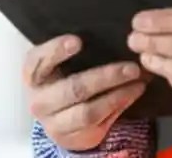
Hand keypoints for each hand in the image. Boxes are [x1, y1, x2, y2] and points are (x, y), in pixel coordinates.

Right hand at [22, 35, 146, 150]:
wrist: (59, 118)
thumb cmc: (64, 79)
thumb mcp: (62, 63)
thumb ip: (78, 49)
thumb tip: (120, 35)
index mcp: (33, 75)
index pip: (38, 61)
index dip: (56, 51)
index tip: (77, 41)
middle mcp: (39, 100)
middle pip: (72, 89)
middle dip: (105, 77)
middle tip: (131, 67)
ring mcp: (53, 122)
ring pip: (87, 110)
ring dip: (117, 94)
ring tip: (138, 81)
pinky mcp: (70, 137)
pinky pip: (97, 123)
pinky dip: (119, 105)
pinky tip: (134, 92)